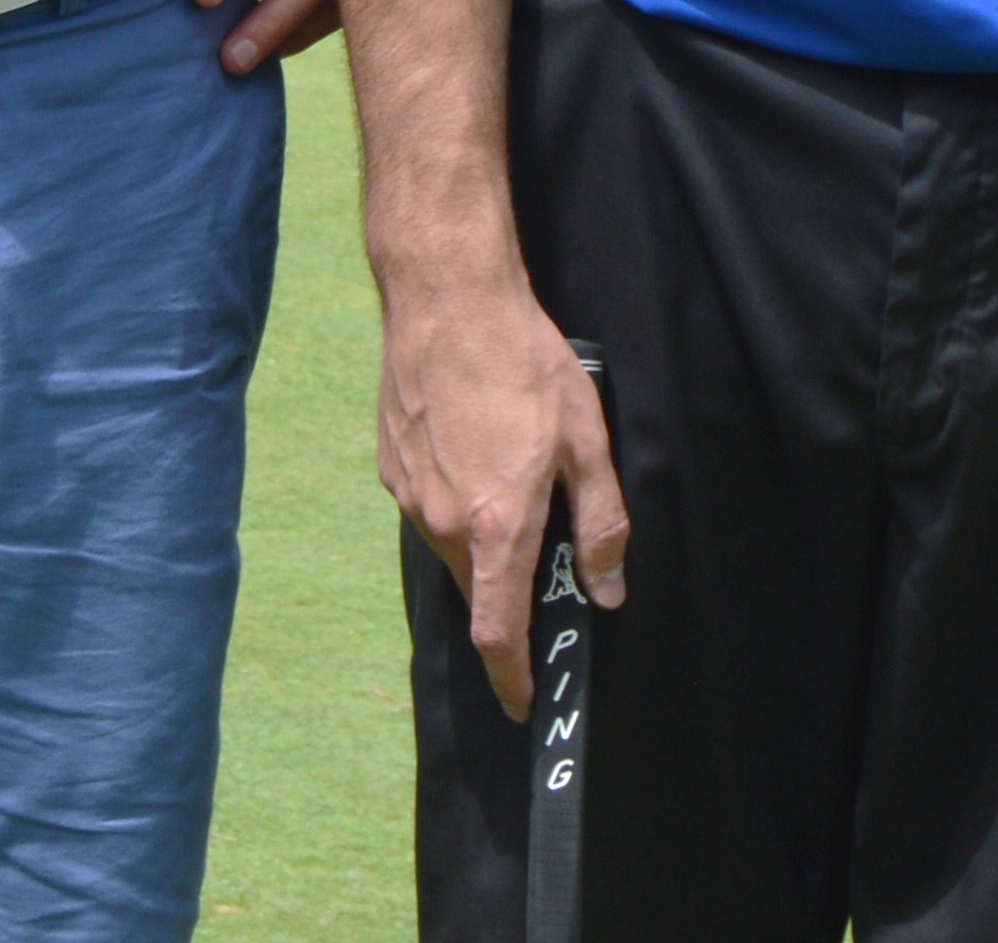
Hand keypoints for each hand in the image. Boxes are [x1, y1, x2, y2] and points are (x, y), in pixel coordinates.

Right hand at [378, 249, 621, 715]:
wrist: (446, 295)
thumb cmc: (523, 361)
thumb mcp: (584, 439)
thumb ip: (600, 524)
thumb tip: (607, 589)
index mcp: (497, 525)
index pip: (498, 631)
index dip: (512, 677)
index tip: (524, 702)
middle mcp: (443, 521)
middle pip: (477, 589)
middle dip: (507, 595)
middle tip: (542, 557)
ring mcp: (409, 494)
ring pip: (451, 546)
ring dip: (482, 540)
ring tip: (511, 480)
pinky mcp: (390, 464)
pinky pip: (428, 507)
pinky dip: (455, 503)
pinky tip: (476, 451)